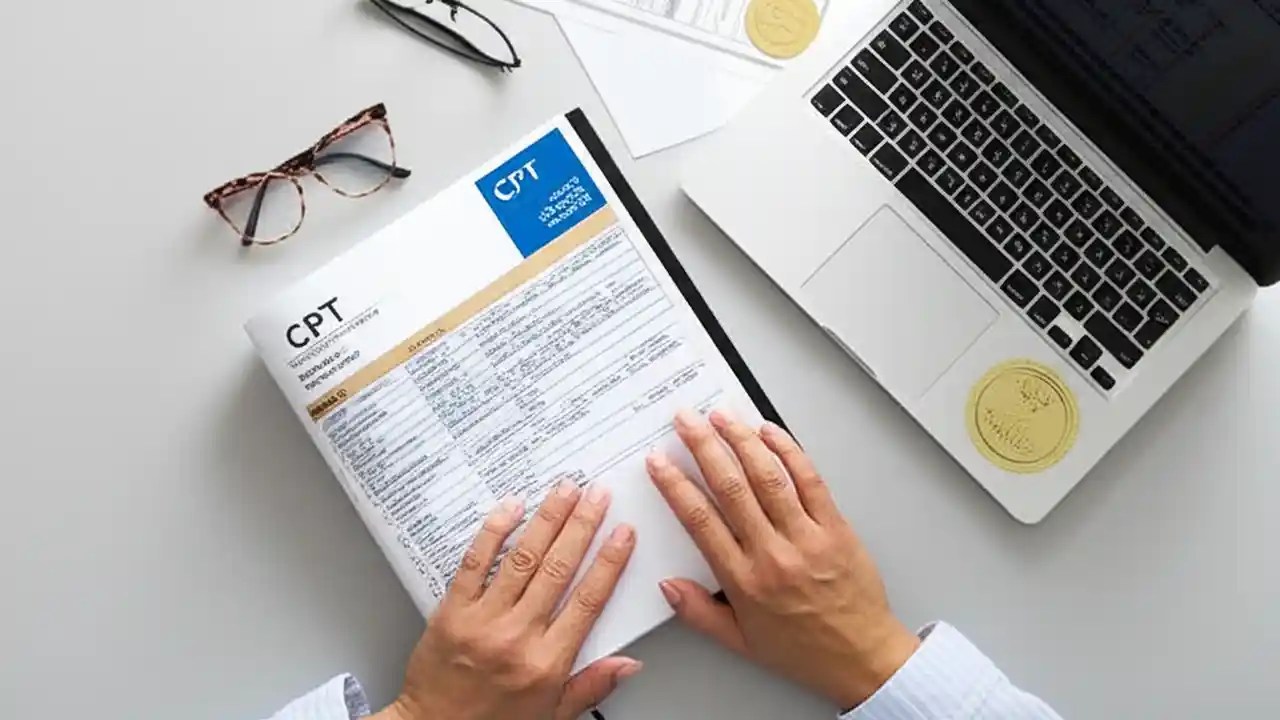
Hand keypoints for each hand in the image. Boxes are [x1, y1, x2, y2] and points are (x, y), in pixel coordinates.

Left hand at [373, 480, 639, 719]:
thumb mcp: (552, 714)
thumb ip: (591, 685)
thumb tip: (629, 662)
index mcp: (547, 662)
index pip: (589, 600)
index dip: (610, 562)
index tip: (623, 533)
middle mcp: (517, 636)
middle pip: (559, 569)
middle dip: (583, 526)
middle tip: (598, 495)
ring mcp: (483, 620)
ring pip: (523, 558)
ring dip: (548, 518)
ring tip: (565, 490)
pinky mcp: (452, 611)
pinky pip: (475, 562)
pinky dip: (494, 531)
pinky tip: (511, 507)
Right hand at [647, 410, 919, 709]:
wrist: (863, 657)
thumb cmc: (805, 650)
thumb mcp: (741, 643)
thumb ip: (699, 613)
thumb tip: (667, 585)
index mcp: (745, 581)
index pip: (701, 521)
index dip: (675, 486)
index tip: (658, 462)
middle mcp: (773, 554)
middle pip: (730, 487)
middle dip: (702, 447)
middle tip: (684, 421)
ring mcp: (807, 538)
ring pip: (768, 477)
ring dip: (741, 440)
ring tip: (721, 416)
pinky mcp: (836, 528)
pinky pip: (810, 481)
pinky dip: (789, 452)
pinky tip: (770, 432)